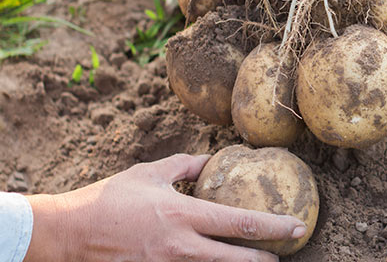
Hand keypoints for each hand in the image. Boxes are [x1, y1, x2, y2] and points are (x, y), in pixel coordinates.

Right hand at [24, 154, 305, 261]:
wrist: (65, 233)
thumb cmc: (108, 199)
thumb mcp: (150, 173)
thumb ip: (185, 166)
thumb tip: (210, 160)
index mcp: (182, 215)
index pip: (239, 222)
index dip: (273, 226)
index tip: (297, 226)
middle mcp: (178, 246)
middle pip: (234, 259)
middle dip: (264, 259)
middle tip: (288, 253)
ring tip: (258, 261)